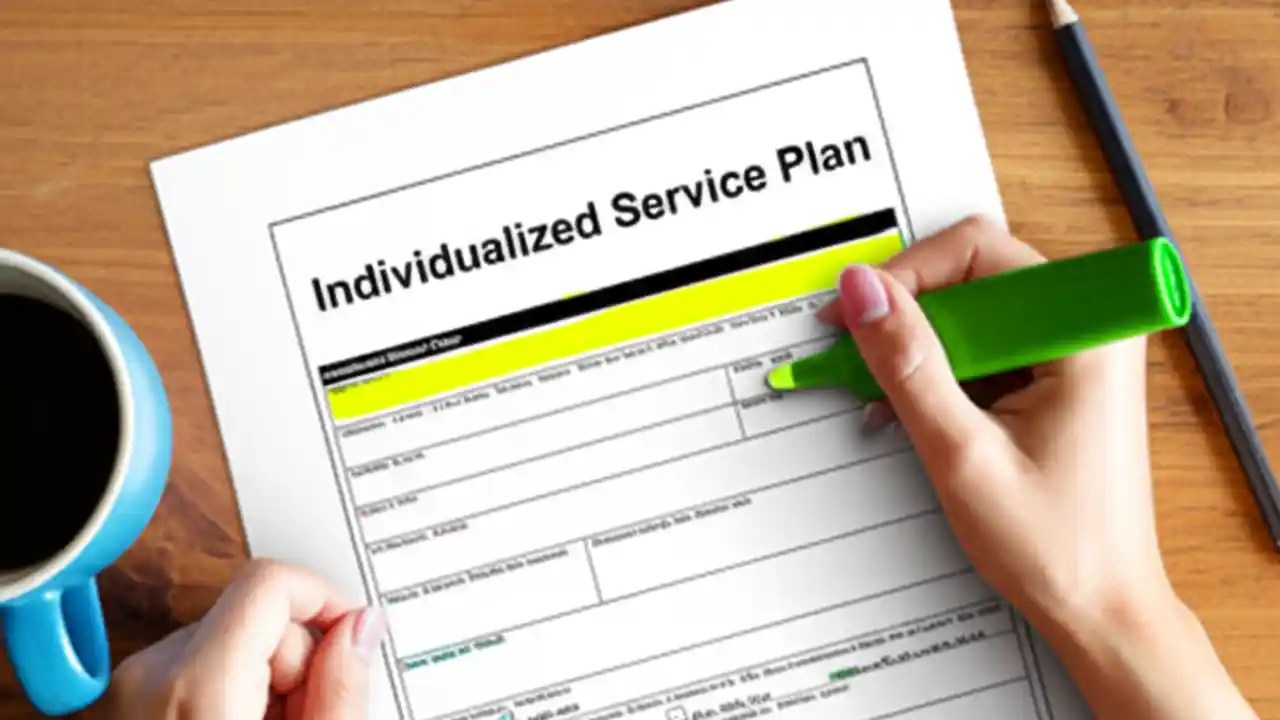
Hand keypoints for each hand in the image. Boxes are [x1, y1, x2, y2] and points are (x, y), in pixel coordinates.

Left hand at [105, 559, 387, 719]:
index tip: (351, 630)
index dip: (324, 598)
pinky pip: (194, 669)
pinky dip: (226, 695)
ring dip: (263, 679)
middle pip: (252, 614)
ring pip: (226, 642)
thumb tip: (359, 629)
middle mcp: (150, 675)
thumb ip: (340, 688)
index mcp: (197, 685)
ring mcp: (129, 688)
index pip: (271, 581)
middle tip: (309, 713)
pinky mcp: (121, 701)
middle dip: (296, 658)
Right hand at [821, 216, 1255, 718]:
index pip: (979, 251)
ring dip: (922, 350)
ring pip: (973, 312)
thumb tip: (864, 293)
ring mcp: (1075, 352)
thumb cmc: (1058, 547)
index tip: (857, 313)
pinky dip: (942, 372)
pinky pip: (986, 346)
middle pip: (973, 275)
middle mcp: (1089, 328)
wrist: (1102, 609)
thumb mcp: (962, 453)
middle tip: (860, 360)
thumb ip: (908, 364)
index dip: (907, 276)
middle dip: (909, 316)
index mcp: (1086, 333)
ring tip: (890, 399)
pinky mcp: (1058, 376)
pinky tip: (920, 411)